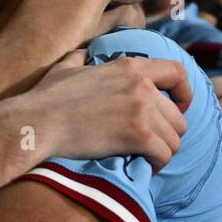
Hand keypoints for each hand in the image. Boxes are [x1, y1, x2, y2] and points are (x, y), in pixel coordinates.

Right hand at [6, 50, 190, 171]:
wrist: (37, 123)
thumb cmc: (46, 98)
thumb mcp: (66, 68)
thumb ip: (81, 58)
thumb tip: (83, 54)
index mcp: (130, 67)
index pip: (178, 72)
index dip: (184, 93)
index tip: (177, 106)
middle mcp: (141, 86)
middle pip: (179, 115)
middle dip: (170, 132)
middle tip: (154, 143)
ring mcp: (141, 110)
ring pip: (175, 137)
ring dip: (164, 150)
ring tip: (149, 158)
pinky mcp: (137, 135)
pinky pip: (165, 154)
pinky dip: (159, 164)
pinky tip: (147, 168)